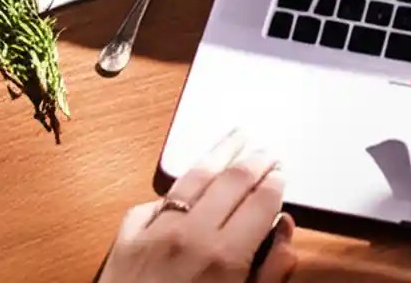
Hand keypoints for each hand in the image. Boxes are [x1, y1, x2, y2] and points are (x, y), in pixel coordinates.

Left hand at [99, 131, 297, 282]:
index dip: (276, 182)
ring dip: (217, 154)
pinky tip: (186, 185)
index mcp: (225, 256)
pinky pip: (155, 203)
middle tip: (266, 151)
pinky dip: (175, 192)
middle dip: (254, 160)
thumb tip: (285, 232)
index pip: (262, 199)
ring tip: (234, 140)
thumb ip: (271, 272)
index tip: (282, 173)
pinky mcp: (125, 240)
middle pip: (231, 179)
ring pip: (193, 178)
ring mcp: (154, 233)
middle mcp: (190, 235)